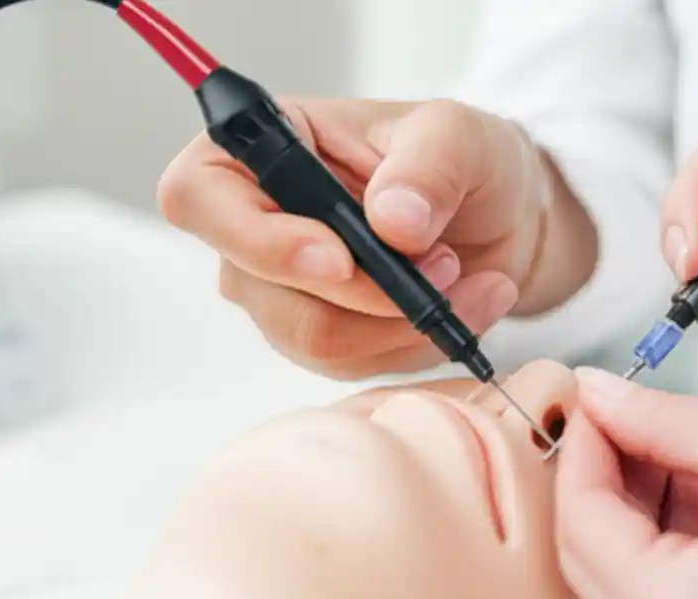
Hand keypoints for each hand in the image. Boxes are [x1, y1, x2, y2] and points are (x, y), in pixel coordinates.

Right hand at [158, 99, 595, 379]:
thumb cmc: (463, 161)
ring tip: (467, 281)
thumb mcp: (459, 135)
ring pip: (316, 341)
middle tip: (447, 265)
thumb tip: (392, 221)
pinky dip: (417, 344)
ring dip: (403, 322)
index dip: (258, 239)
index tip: (340, 259)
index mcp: (261, 148)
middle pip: (265, 291)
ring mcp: (279, 290)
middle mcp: (251, 224)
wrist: (498, 219)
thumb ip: (430, 166)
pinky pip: (357, 365)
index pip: (198, 197)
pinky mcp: (319, 338)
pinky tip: (461, 307)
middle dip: (368, 292)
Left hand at [555, 369, 697, 598]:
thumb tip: (605, 396)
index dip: (581, 444)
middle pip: (594, 564)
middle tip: (629, 416)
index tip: (595, 394)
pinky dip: (679, 563)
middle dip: (604, 481)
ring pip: (633, 596)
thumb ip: (671, 423)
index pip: (579, 522)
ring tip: (678, 452)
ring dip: (641, 520)